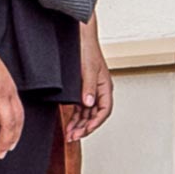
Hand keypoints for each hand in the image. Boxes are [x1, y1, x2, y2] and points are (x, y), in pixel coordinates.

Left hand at [65, 23, 115, 142]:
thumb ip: (88, 87)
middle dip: (85, 128)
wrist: (79, 36)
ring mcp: (89, 91)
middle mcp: (98, 91)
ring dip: (79, 125)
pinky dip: (74, 117)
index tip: (85, 130)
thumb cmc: (86, 49)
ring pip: (86, 113)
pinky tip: (69, 124)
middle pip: (94, 115)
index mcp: (105, 87)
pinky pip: (79, 108)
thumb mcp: (88, 69)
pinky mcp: (81, 89)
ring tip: (70, 134)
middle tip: (73, 137)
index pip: (104, 111)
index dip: (95, 123)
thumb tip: (88, 103)